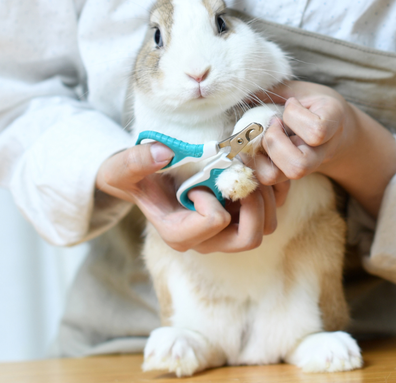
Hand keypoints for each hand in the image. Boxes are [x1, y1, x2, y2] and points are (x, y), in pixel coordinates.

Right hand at [95, 143, 289, 252]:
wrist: (145, 180)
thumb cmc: (134, 177)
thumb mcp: (122, 169)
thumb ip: (135, 162)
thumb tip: (163, 154)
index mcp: (180, 234)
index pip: (214, 221)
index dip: (211, 196)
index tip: (196, 182)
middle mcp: (208, 240)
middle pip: (250, 237)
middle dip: (253, 201)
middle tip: (240, 171)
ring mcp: (228, 232)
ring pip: (268, 225)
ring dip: (265, 194)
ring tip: (246, 167)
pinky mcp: (241, 218)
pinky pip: (273, 211)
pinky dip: (273, 189)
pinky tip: (255, 168)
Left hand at [248, 81, 395, 217]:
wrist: (338, 129)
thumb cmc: (315, 104)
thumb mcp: (302, 91)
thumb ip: (277, 90)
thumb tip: (243, 90)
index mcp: (333, 122)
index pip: (316, 131)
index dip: (294, 116)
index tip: (290, 104)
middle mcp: (323, 151)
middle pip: (298, 165)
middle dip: (274, 141)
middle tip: (274, 123)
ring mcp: (307, 167)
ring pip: (277, 176)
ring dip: (262, 153)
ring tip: (266, 135)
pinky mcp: (288, 175)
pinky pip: (266, 178)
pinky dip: (255, 161)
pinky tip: (261, 144)